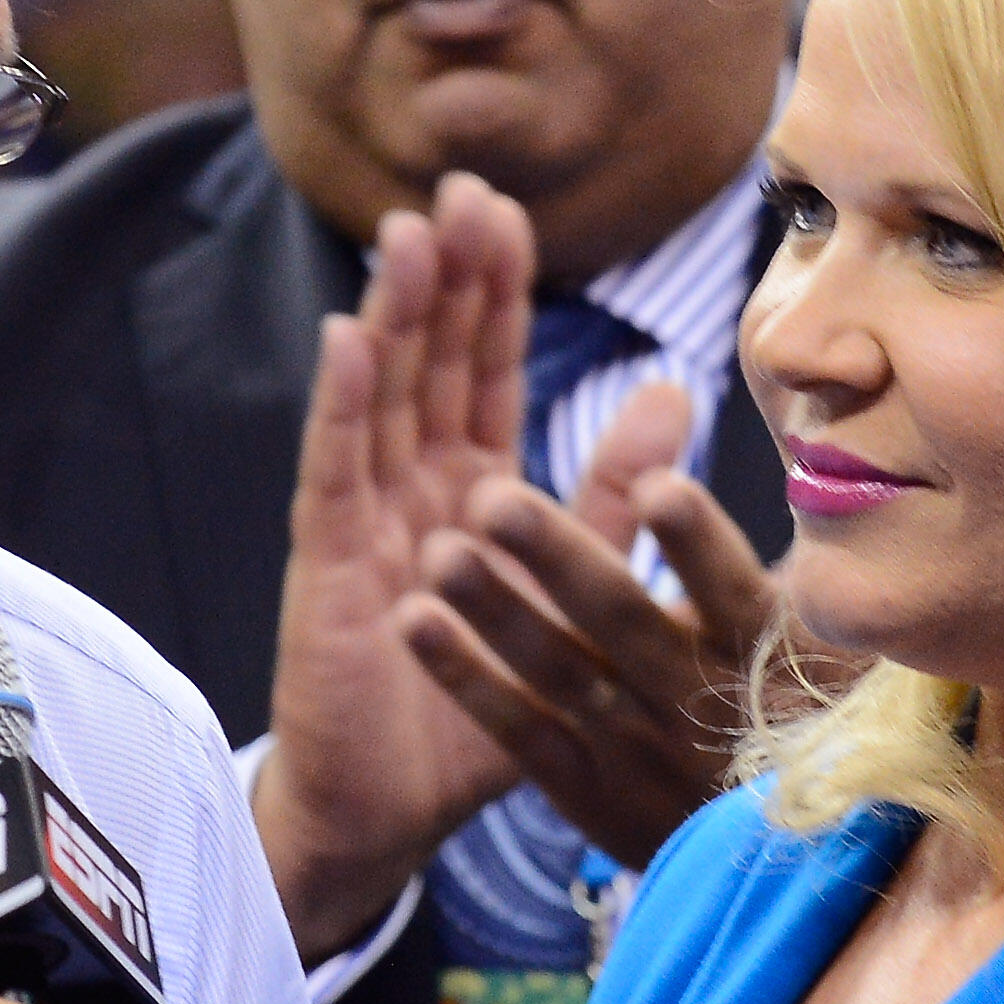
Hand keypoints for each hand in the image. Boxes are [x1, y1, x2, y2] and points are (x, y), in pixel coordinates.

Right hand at [254, 171, 538, 959]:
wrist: (390, 814)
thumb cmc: (469, 712)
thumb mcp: (568, 590)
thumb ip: (609, 494)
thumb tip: (674, 393)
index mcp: (471, 492)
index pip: (483, 370)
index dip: (493, 291)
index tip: (505, 209)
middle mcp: (411, 492)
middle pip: (428, 363)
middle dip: (443, 277)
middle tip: (460, 188)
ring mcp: (362, 524)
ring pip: (379, 398)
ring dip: (392, 317)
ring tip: (407, 236)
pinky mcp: (329, 569)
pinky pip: (335, 472)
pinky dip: (341, 405)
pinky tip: (350, 338)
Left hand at [395, 381, 786, 869]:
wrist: (785, 855)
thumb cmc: (804, 711)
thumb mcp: (822, 636)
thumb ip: (788, 552)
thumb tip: (770, 449)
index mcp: (763, 649)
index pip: (733, 592)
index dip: (697, 545)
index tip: (659, 489)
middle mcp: (697, 699)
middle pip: (621, 620)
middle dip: (557, 558)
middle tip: (493, 500)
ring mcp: (636, 748)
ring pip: (559, 671)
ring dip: (495, 609)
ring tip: (439, 551)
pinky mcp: (587, 789)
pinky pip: (520, 731)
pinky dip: (466, 679)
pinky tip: (415, 622)